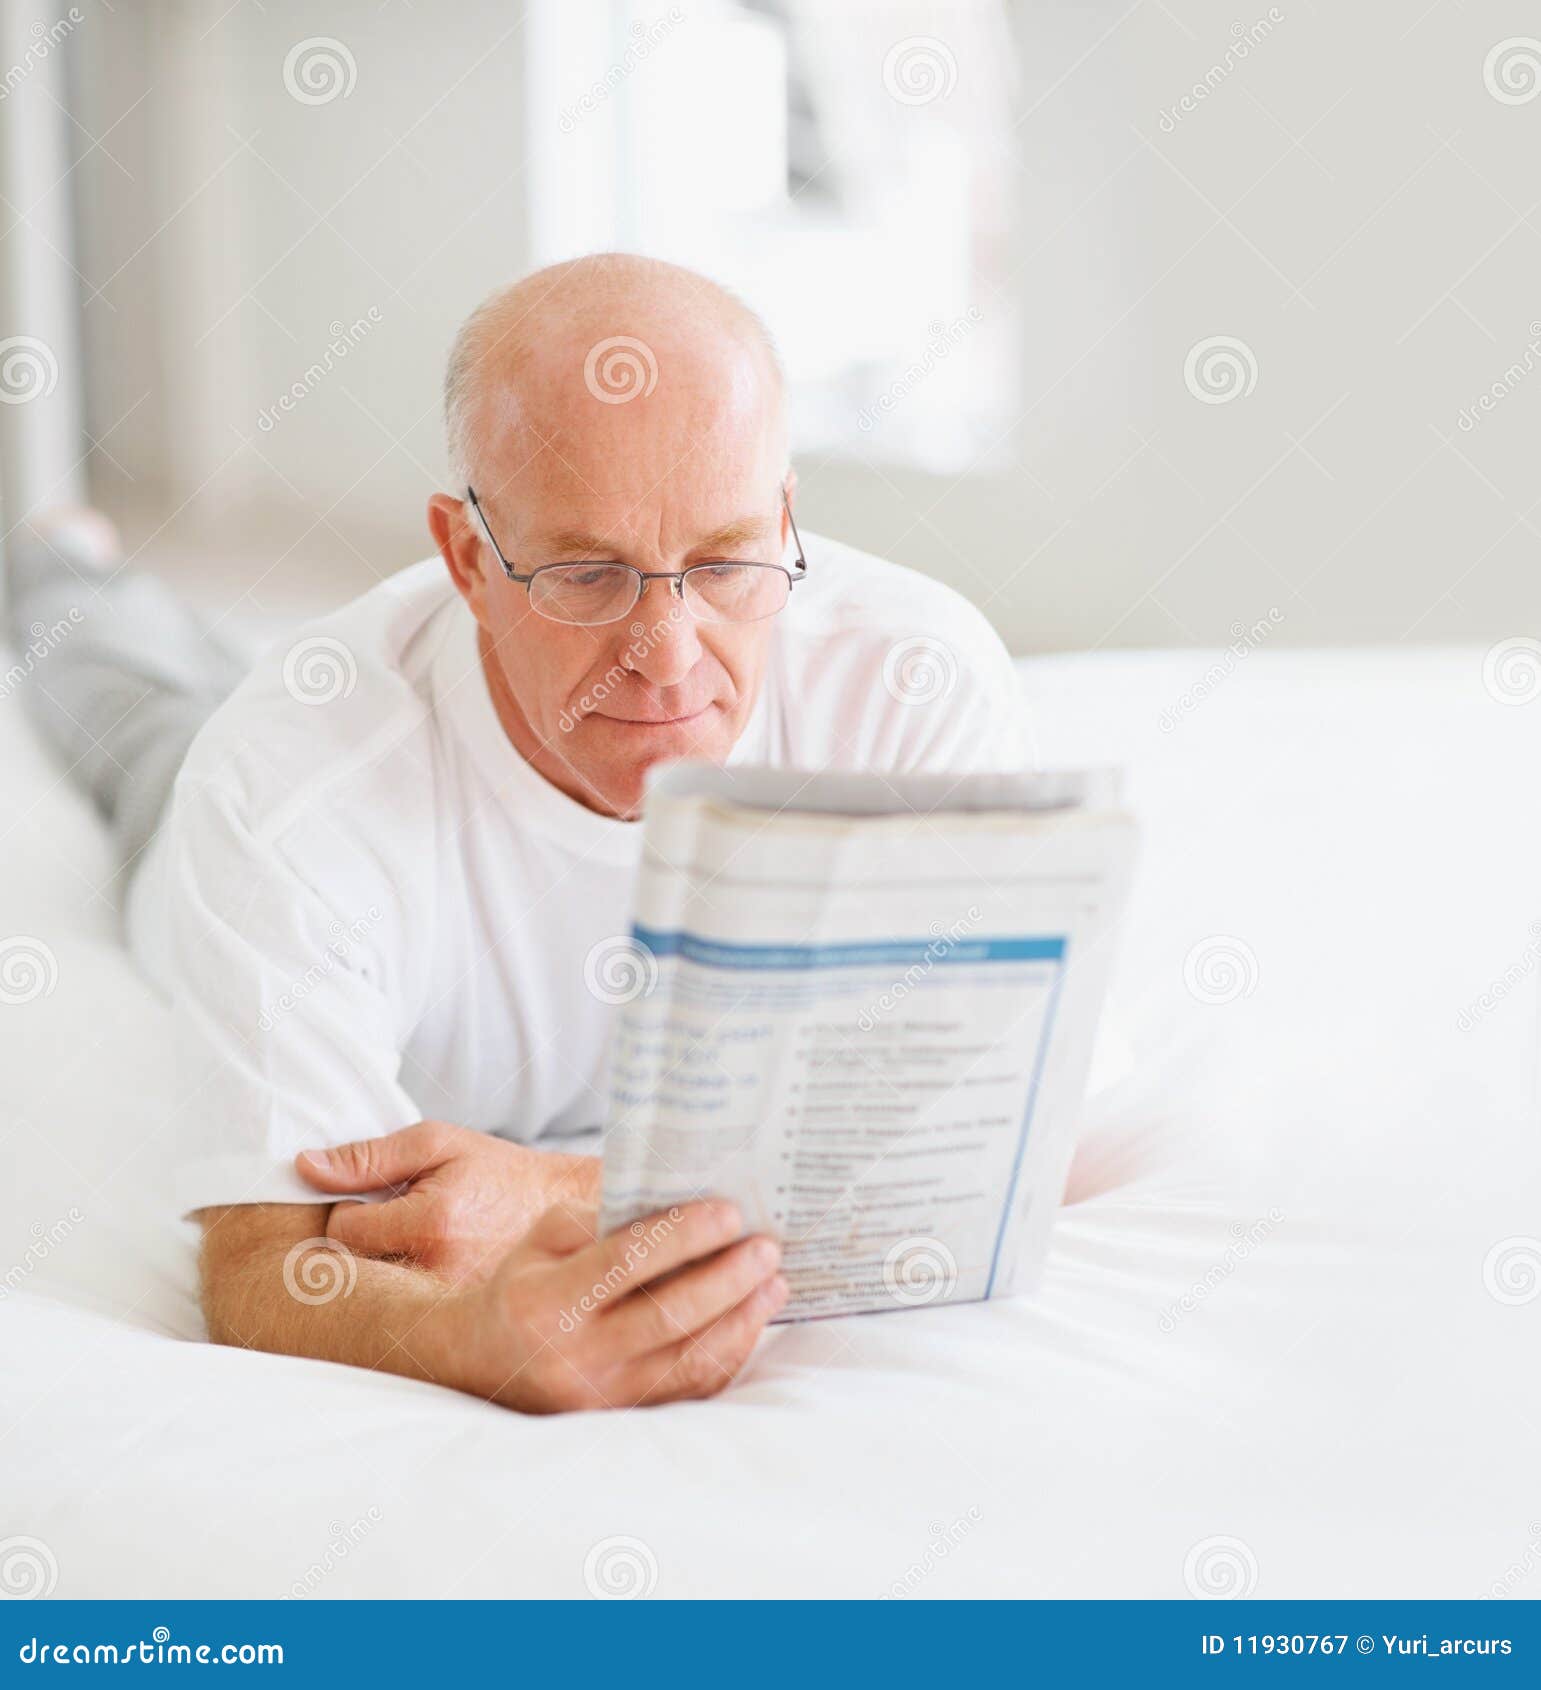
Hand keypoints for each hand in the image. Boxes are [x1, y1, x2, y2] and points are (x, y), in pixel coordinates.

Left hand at [295, 1120, 598, 1286]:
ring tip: (413, 1248)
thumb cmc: (497, 1172)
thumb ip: (369, 1155)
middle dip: (359, 1246)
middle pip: (351, 1270)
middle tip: (389, 1226)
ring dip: (379, 1272)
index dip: (350, 1209)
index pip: (343, 1228)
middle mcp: (440, 1270)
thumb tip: (304, 1166)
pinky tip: (428, 1271)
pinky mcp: (461, 1321)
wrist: (566, 1210)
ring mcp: (451, 1302)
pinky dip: (404, 1293)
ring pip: (375, 1296)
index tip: (378, 1201)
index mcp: (431, 1220)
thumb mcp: (437, 1144)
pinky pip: (404, 1314)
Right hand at [426, 1199, 787, 1411]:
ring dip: (741, 1320)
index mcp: (548, 1300)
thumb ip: (604, 1218)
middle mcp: (574, 1355)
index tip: (730, 1212)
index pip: (625, 1263)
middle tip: (767, 1248)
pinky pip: (689, 1390)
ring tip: (774, 1283)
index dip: (682, 1236)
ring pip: (687, 1362)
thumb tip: (682, 1202)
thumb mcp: (546, 1237)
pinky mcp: (623, 1418)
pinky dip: (727, 1355)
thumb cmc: (526, 1282)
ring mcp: (601, 1396)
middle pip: (667, 1317)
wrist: (483, 1362)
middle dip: (727, 1279)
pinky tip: (750, 1322)